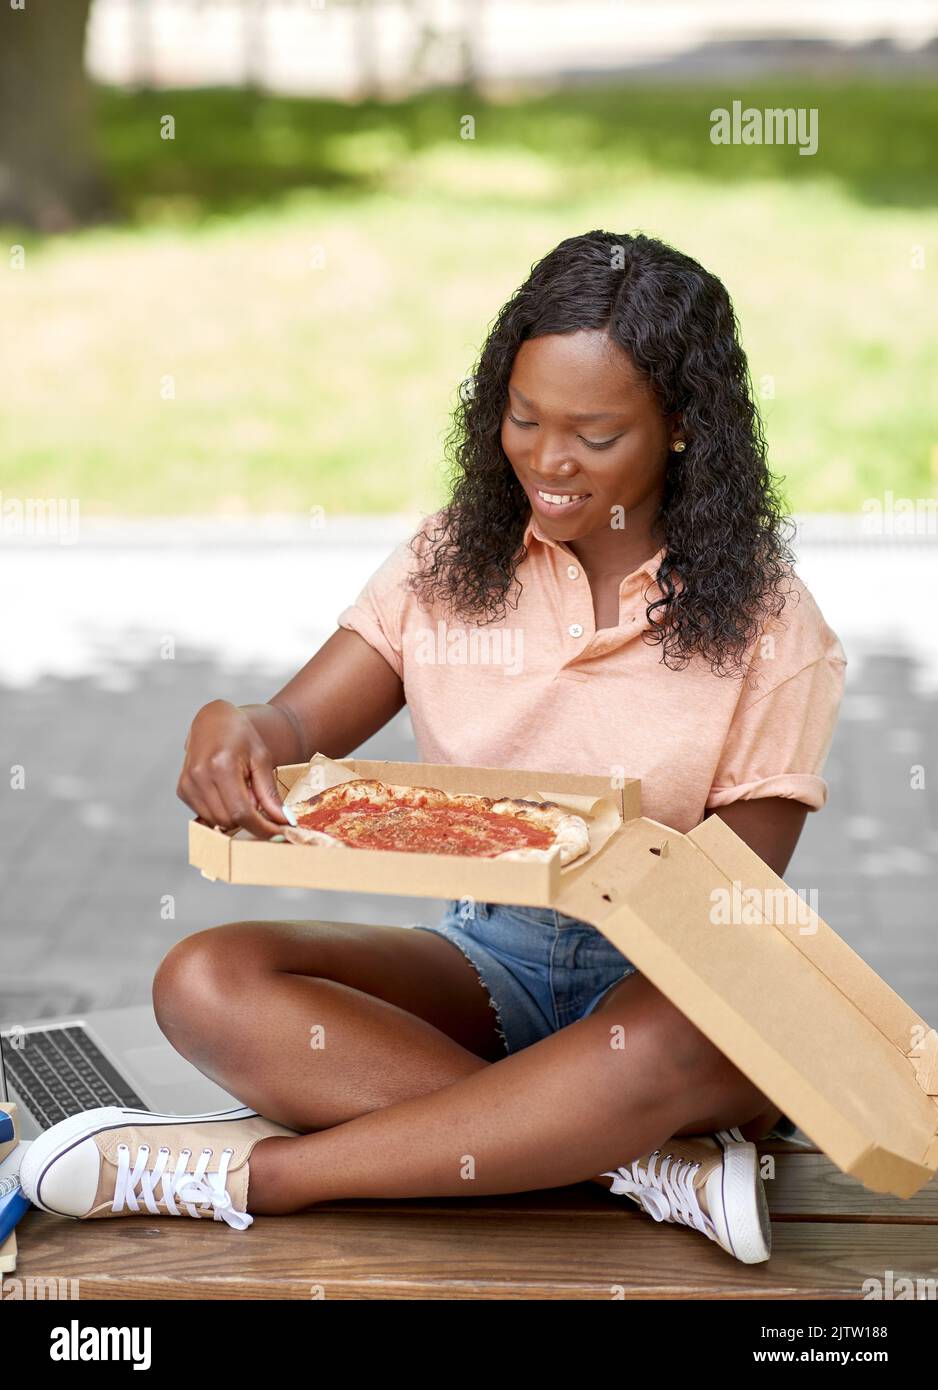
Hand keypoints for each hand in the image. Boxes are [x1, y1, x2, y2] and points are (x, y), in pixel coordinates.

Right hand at [177, 699, 289, 838]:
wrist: (214, 720)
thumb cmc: (241, 737)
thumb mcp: (261, 759)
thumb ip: (268, 792)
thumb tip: (282, 820)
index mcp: (222, 765)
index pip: (242, 812)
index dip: (261, 828)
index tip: (278, 835)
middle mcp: (200, 775)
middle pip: (229, 820)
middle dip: (249, 820)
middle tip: (261, 805)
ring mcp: (187, 783)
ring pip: (216, 821)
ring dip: (234, 816)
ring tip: (242, 792)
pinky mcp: (182, 789)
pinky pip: (205, 814)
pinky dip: (220, 811)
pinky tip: (227, 792)